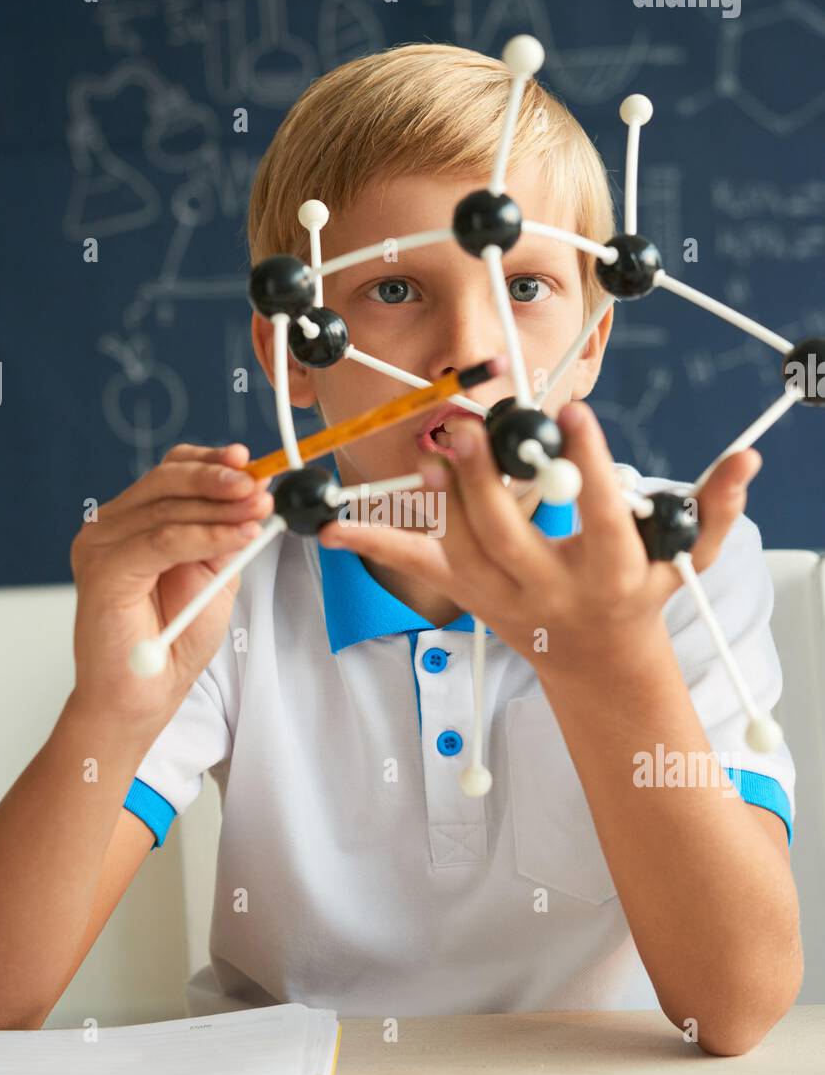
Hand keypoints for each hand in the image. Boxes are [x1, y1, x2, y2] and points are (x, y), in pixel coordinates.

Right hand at [69, 442, 274, 730]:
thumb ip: (224, 535)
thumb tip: (255, 493)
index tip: (250, 461)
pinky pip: (163, 541)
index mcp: (131, 521)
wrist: (143, 697)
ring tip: (260, 510)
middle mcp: (109, 527)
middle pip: (166, 480)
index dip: (210, 462)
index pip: (169, 472)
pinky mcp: (104, 570)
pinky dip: (207, 535)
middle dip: (220, 480)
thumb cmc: (174, 641)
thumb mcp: (212, 574)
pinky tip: (240, 536)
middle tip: (261, 486)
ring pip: (167, 508)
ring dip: (221, 508)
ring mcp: (100, 545)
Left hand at [318, 401, 761, 672]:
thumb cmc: (643, 596)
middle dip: (484, 480)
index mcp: (609, 574)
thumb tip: (747, 457)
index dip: (587, 467)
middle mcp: (548, 589)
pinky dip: (370, 543)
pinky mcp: (466, 592)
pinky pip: (413, 565)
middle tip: (468, 423)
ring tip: (436, 441)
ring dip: (442, 492)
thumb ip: (712, 511)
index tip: (575, 413)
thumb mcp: (687, 561)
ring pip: (461, 543)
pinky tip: (328, 525)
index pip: (598, 517)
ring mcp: (500, 596)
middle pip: (507, 535)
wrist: (596, 661)